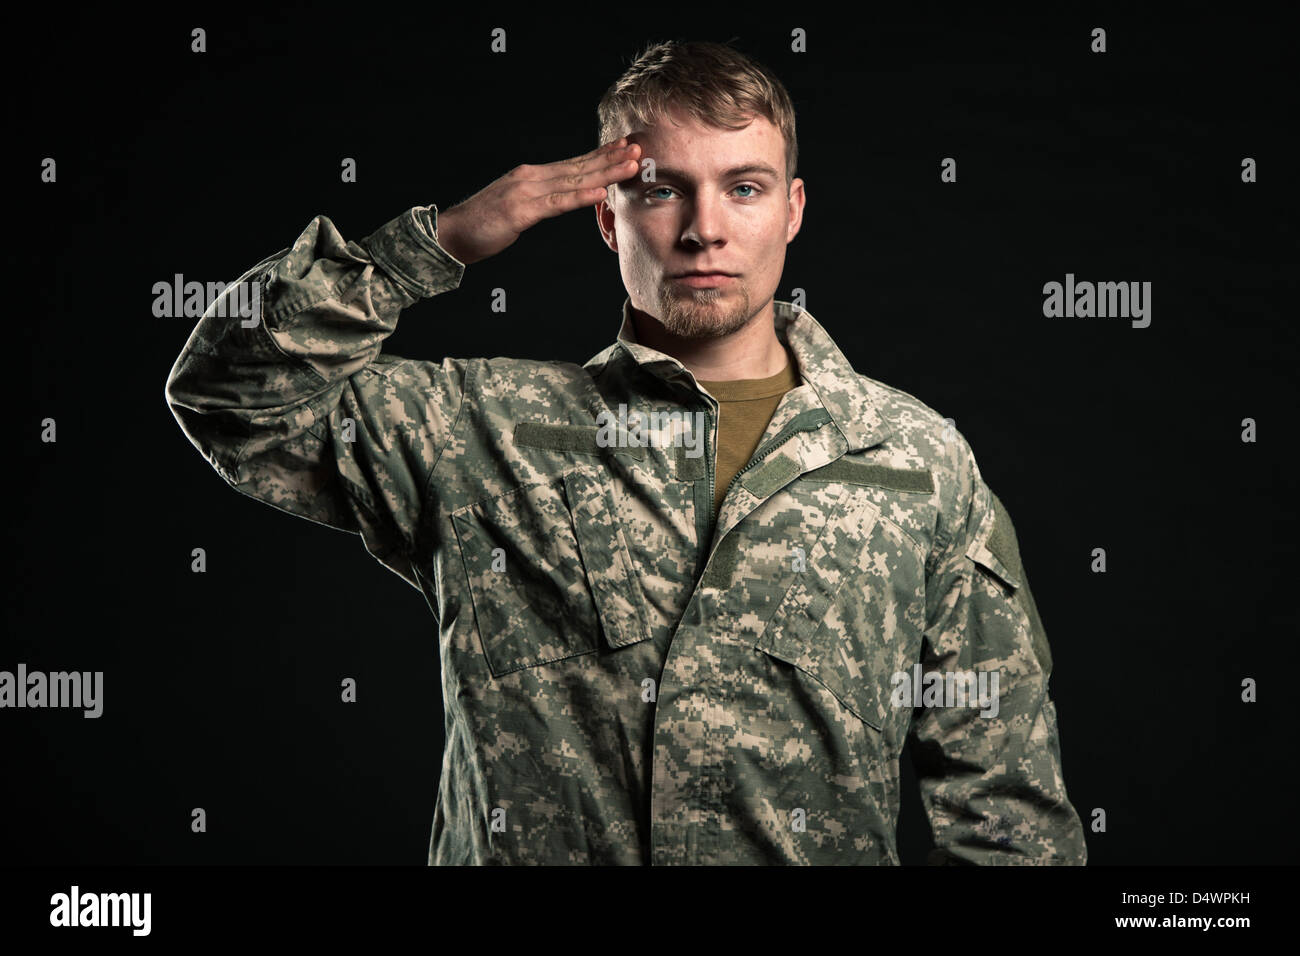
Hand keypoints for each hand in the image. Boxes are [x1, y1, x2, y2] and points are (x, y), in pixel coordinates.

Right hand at [435, 138, 640, 265]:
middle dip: (610, 158)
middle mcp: (530, 177)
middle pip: (578, 167)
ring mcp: (525, 192)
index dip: (600, 155)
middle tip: (638, 149)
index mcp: (530, 176)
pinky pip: (555, 204)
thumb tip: (562, 199)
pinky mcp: (520, 211)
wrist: (451, 234)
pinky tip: (599, 193)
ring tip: (629, 166)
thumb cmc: (483, 225)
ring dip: (604, 173)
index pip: (573, 164)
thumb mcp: (517, 208)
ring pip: (573, 181)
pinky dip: (579, 197)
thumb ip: (539, 200)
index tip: (625, 148)